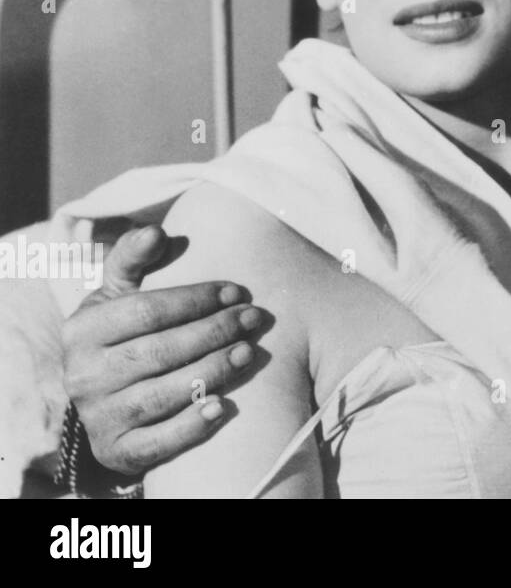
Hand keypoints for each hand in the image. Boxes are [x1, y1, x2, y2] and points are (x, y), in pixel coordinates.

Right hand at [60, 225, 266, 475]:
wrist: (105, 395)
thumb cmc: (123, 331)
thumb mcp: (119, 292)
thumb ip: (133, 258)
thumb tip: (156, 231)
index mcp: (83, 331)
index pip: (146, 310)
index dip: (196, 299)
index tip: (237, 291)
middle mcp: (84, 376)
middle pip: (159, 351)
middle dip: (214, 332)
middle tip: (256, 318)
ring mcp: (100, 416)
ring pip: (161, 395)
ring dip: (212, 372)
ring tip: (250, 352)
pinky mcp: (118, 451)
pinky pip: (155, 444)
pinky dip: (190, 426)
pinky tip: (222, 407)